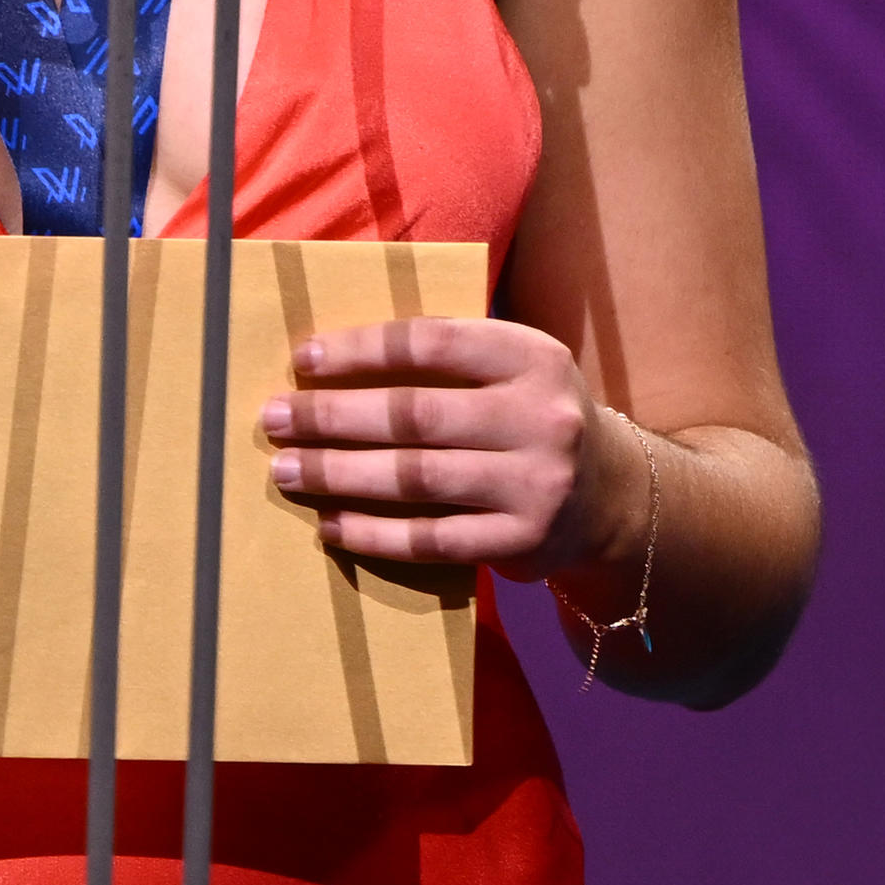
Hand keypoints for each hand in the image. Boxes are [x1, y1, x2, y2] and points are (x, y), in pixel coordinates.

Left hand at [260, 317, 633, 575]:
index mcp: (533, 357)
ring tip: (287, 469)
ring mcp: (535, 485)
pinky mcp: (520, 542)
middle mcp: (541, 418)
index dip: (363, 350)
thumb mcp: (513, 370)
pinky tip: (330, 523)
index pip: (434, 343)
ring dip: (341, 473)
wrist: (610, 494)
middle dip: (334, 417)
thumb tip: (333, 361)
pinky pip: (432, 539)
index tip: (304, 360)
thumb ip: (446, 360)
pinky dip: (374, 533)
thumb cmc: (530, 417)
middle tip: (274, 418)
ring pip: (416, 478)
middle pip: (415, 415)